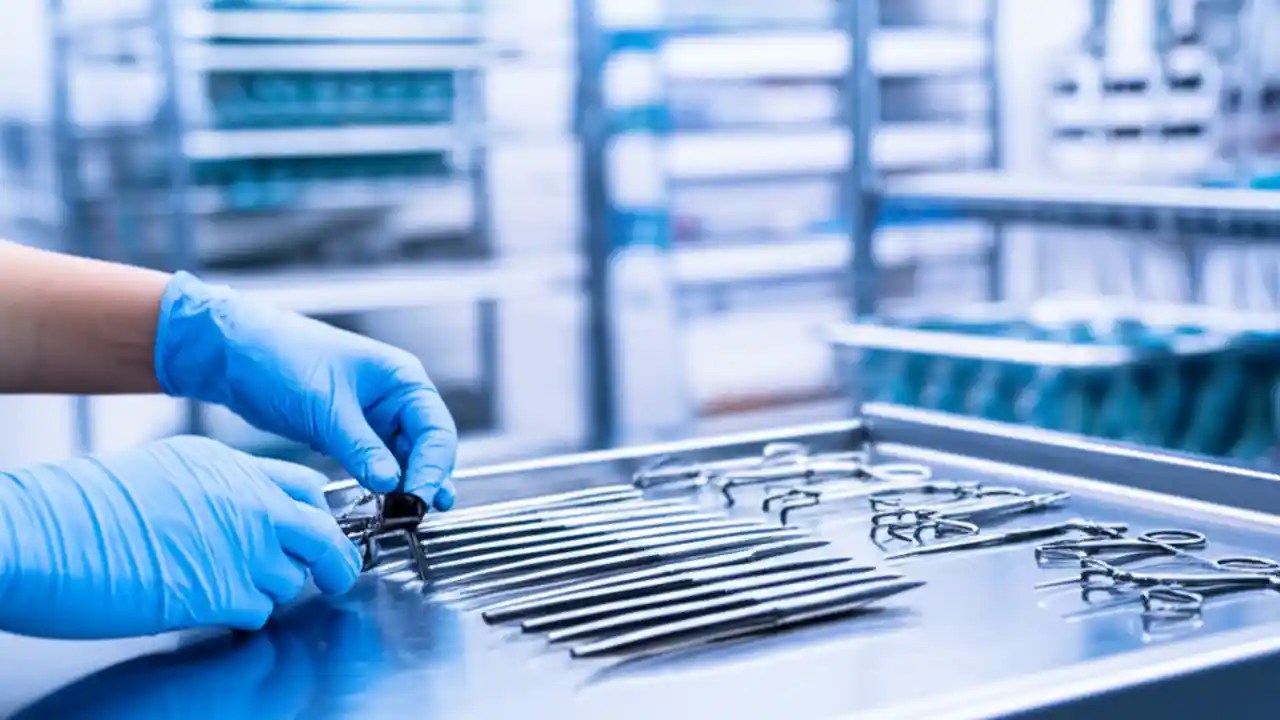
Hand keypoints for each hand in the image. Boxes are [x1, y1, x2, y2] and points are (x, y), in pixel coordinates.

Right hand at [0, 436, 361, 638]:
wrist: (45, 532)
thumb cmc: (84, 506)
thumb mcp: (164, 468)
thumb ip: (216, 487)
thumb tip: (240, 508)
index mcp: (231, 466)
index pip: (307, 487)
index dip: (319, 514)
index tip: (321, 530)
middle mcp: (248, 502)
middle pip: (323, 534)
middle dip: (332, 559)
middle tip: (332, 574)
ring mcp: (240, 548)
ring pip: (292, 580)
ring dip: (273, 590)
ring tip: (233, 588)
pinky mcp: (221, 593)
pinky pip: (259, 612)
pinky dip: (245, 616)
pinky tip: (215, 607)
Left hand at [154, 271, 457, 507]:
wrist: (233, 353)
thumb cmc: (281, 358)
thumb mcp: (325, 409)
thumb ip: (362, 448)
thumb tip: (392, 484)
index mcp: (402, 379)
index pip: (436, 430)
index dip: (433, 467)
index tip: (418, 499)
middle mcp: (395, 397)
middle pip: (427, 447)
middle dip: (424, 480)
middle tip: (416, 515)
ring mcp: (374, 416)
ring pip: (404, 458)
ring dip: (405, 486)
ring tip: (405, 517)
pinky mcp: (351, 432)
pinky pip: (377, 462)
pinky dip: (380, 483)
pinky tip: (381, 505)